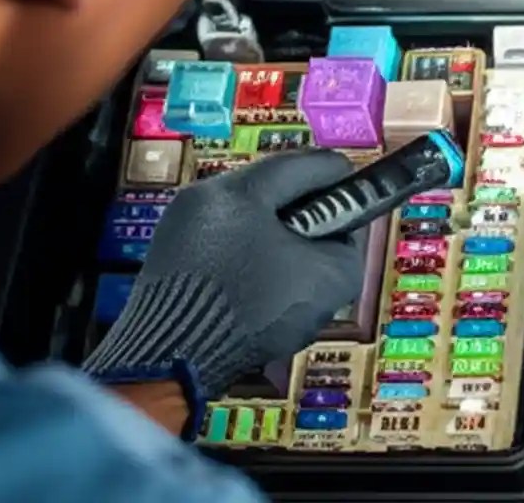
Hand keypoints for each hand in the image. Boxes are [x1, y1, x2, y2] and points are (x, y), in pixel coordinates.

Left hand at [83, 149, 365, 396]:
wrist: (173, 360)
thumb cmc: (252, 313)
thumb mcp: (328, 280)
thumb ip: (348, 246)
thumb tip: (343, 236)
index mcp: (241, 189)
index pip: (304, 163)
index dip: (340, 178)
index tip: (357, 193)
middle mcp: (203, 195)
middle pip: (271, 189)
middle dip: (306, 213)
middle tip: (329, 240)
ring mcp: (179, 224)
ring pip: (245, 218)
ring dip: (275, 237)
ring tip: (293, 274)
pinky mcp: (167, 255)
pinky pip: (220, 243)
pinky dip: (246, 256)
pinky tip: (257, 291)